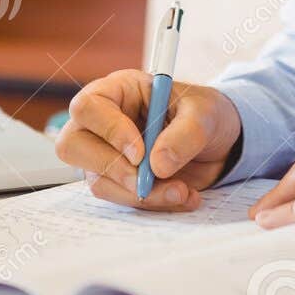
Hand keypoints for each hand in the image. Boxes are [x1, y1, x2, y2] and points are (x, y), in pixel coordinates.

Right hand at [55, 70, 241, 210]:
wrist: (221, 143)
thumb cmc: (205, 114)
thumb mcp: (205, 114)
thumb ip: (184, 135)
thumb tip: (157, 166)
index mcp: (118, 90)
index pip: (88, 107)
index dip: (108, 131)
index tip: (140, 154)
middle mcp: (104, 122)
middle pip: (73, 146)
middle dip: (113, 169)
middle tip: (148, 181)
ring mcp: (107, 153)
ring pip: (98, 180)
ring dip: (139, 194)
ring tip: (182, 191)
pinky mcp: (119, 180)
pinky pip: (121, 198)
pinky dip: (152, 203)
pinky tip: (183, 196)